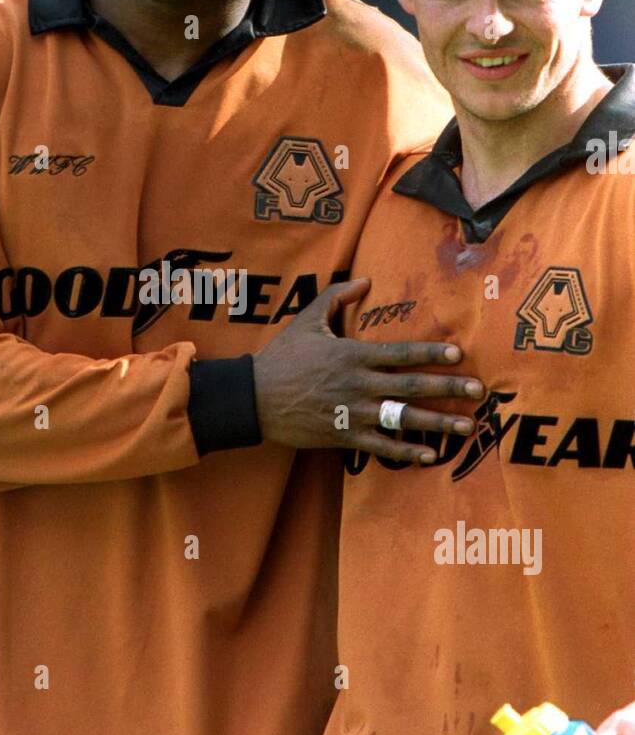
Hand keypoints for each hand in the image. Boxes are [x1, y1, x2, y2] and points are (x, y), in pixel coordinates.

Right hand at [251, 277, 482, 462]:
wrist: (254, 398)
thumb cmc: (282, 357)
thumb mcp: (307, 320)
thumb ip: (337, 297)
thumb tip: (364, 279)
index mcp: (352, 355)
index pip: (400, 354)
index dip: (430, 354)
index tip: (458, 355)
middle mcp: (358, 384)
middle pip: (411, 386)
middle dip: (448, 388)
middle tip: (479, 391)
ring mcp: (352, 413)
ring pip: (403, 418)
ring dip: (438, 423)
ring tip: (466, 426)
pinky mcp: (343, 436)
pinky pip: (380, 446)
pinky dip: (405, 452)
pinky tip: (429, 455)